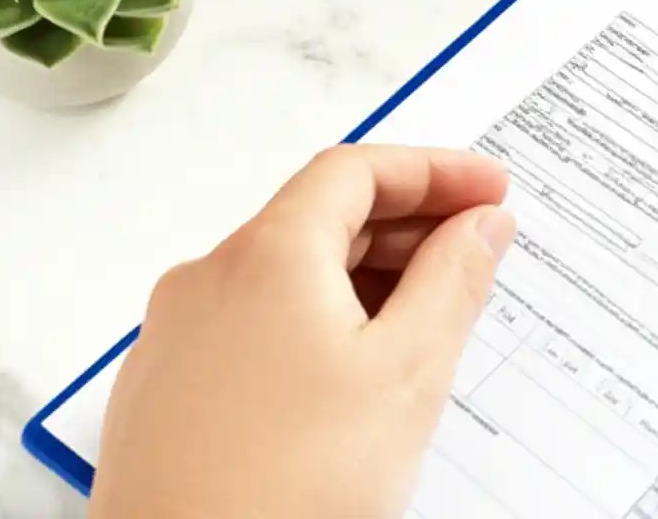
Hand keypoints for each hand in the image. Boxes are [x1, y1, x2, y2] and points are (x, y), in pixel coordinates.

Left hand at [86, 145, 514, 518]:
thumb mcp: (406, 373)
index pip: (354, 172)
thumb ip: (452, 281)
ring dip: (365, 277)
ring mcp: (178, 338)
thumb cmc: (289, 491)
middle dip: (407, 224)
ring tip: (430, 316)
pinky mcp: (169, 392)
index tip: (488, 190)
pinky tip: (355, 370)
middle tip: (476, 249)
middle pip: (319, 218)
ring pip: (285, 277)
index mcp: (265, 257)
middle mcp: (207, 281)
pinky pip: (254, 325)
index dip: (433, 170)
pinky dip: (316, 321)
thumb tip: (480, 223)